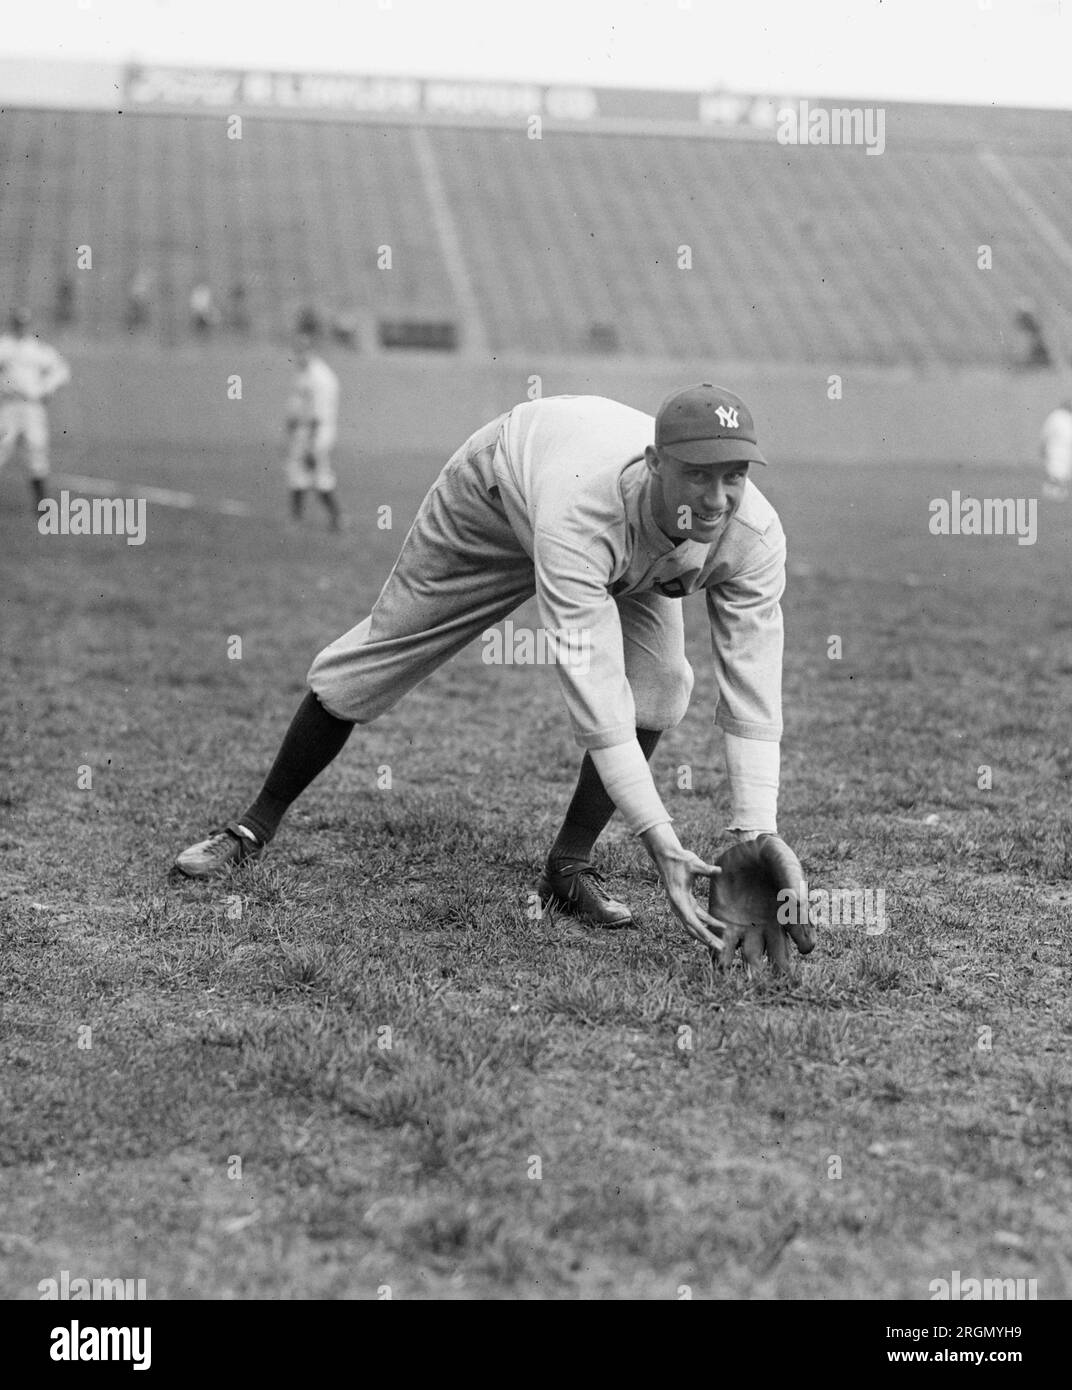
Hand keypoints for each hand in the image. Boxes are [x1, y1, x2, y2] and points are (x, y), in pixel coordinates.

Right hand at [639, 823, 724, 950]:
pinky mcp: (685, 902)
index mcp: (679, 899)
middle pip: (693, 928)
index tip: (713, 942)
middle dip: (707, 939)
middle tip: (721, 948)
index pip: (692, 921)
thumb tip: (719, 870)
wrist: (667, 855)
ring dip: (707, 933)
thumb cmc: (681, 859)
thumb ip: (707, 869)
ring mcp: (681, 905)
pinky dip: (707, 922)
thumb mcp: (694, 863)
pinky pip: (696, 916)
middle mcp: (678, 906)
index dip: (703, 932)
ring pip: (694, 924)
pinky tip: (719, 926)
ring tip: (721, 942)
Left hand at [708, 834, 815, 973]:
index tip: (795, 959)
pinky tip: (715, 962)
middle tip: (759, 981)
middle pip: (768, 960)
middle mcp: (766, 930)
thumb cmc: (777, 859)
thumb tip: (799, 905)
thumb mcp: (789, 870)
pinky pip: (718, 939)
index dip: (797, 955)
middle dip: (764, 973)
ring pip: (742, 956)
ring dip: (738, 969)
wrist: (750, 845)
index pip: (797, 946)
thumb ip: (795, 889)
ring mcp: (743, 926)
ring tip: (733, 977)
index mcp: (787, 922)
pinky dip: (716, 952)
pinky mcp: (721, 917)